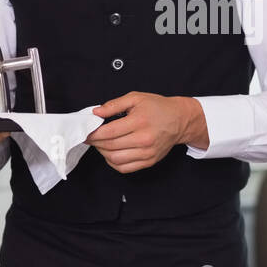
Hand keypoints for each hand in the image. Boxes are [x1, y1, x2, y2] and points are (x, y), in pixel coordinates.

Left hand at [85, 92, 204, 173]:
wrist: (179, 120)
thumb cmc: (158, 107)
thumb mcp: (136, 98)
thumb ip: (114, 105)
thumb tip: (96, 113)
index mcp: (140, 121)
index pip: (109, 132)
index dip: (93, 134)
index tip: (86, 132)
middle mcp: (144, 139)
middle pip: (110, 146)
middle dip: (95, 143)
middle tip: (90, 137)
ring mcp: (147, 152)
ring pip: (115, 159)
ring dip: (103, 153)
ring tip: (100, 144)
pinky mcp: (149, 161)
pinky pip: (125, 168)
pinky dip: (113, 163)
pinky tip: (110, 153)